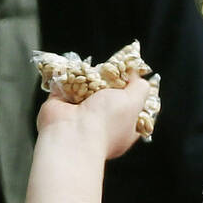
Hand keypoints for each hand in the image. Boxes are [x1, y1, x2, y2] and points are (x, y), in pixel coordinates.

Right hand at [36, 72, 152, 161]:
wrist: (73, 132)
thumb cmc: (106, 123)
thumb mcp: (133, 103)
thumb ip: (140, 89)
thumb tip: (137, 74)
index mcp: (124, 129)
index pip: (133, 109)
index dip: (133, 92)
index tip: (131, 77)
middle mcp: (104, 124)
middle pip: (109, 96)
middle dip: (109, 82)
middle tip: (109, 70)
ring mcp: (82, 116)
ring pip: (87, 90)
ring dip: (88, 78)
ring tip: (93, 69)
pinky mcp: (62, 107)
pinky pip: (65, 87)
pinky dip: (68, 77)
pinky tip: (74, 69)